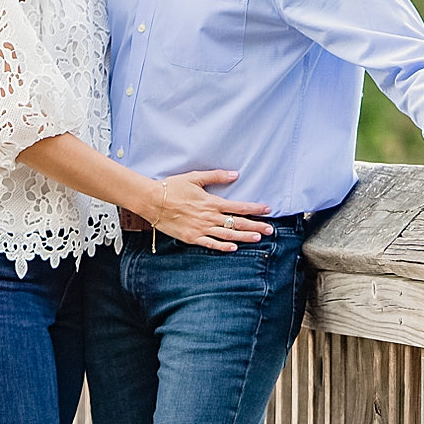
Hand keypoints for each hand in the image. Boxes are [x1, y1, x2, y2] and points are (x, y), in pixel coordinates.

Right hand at [147, 170, 273, 251]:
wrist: (152, 201)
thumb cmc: (172, 187)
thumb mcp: (195, 177)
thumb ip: (216, 176)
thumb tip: (235, 174)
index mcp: (211, 202)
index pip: (239, 206)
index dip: (255, 209)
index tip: (268, 210)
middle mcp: (209, 217)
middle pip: (237, 223)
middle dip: (256, 226)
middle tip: (271, 229)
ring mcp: (201, 228)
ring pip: (227, 235)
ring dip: (244, 237)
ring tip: (258, 238)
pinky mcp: (191, 237)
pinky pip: (210, 244)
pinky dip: (223, 247)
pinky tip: (234, 249)